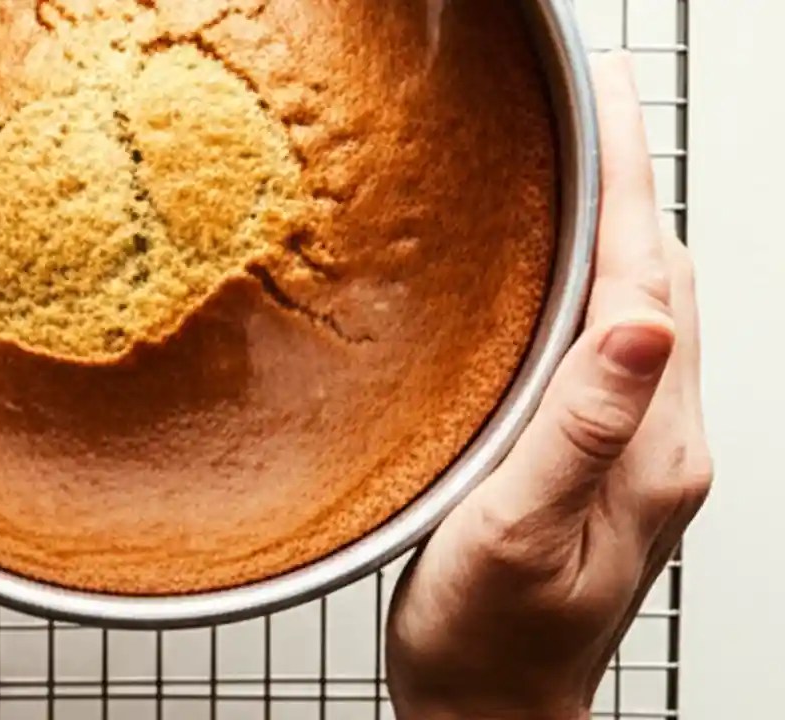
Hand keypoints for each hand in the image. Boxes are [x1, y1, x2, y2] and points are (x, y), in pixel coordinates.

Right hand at [385, 53, 710, 719]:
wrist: (497, 714)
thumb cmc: (492, 644)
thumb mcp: (518, 538)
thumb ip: (581, 432)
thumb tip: (643, 327)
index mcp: (648, 452)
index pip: (646, 284)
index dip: (625, 185)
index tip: (603, 104)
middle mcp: (663, 443)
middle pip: (662, 281)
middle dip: (631, 188)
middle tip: (589, 113)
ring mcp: (644, 451)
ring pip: (646, 309)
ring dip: (621, 232)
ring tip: (578, 172)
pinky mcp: (615, 461)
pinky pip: (620, 349)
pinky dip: (600, 287)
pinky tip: (564, 278)